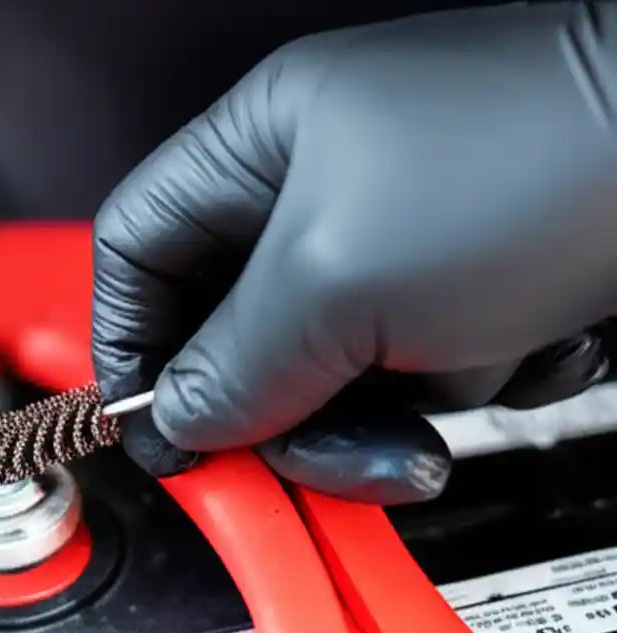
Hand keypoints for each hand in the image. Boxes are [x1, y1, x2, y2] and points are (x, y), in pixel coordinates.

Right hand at [92, 3, 615, 500]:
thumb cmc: (537, 159)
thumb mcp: (338, 278)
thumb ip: (235, 363)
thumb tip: (182, 419)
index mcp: (261, 144)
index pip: (139, 248)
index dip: (129, 342)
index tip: (151, 427)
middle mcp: (320, 188)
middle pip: (233, 331)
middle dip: (277, 406)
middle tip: (304, 452)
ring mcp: (400, 238)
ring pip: (331, 370)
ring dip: (385, 409)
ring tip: (449, 393)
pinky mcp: (473, 284)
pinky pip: (422, 373)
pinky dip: (470, 384)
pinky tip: (519, 345)